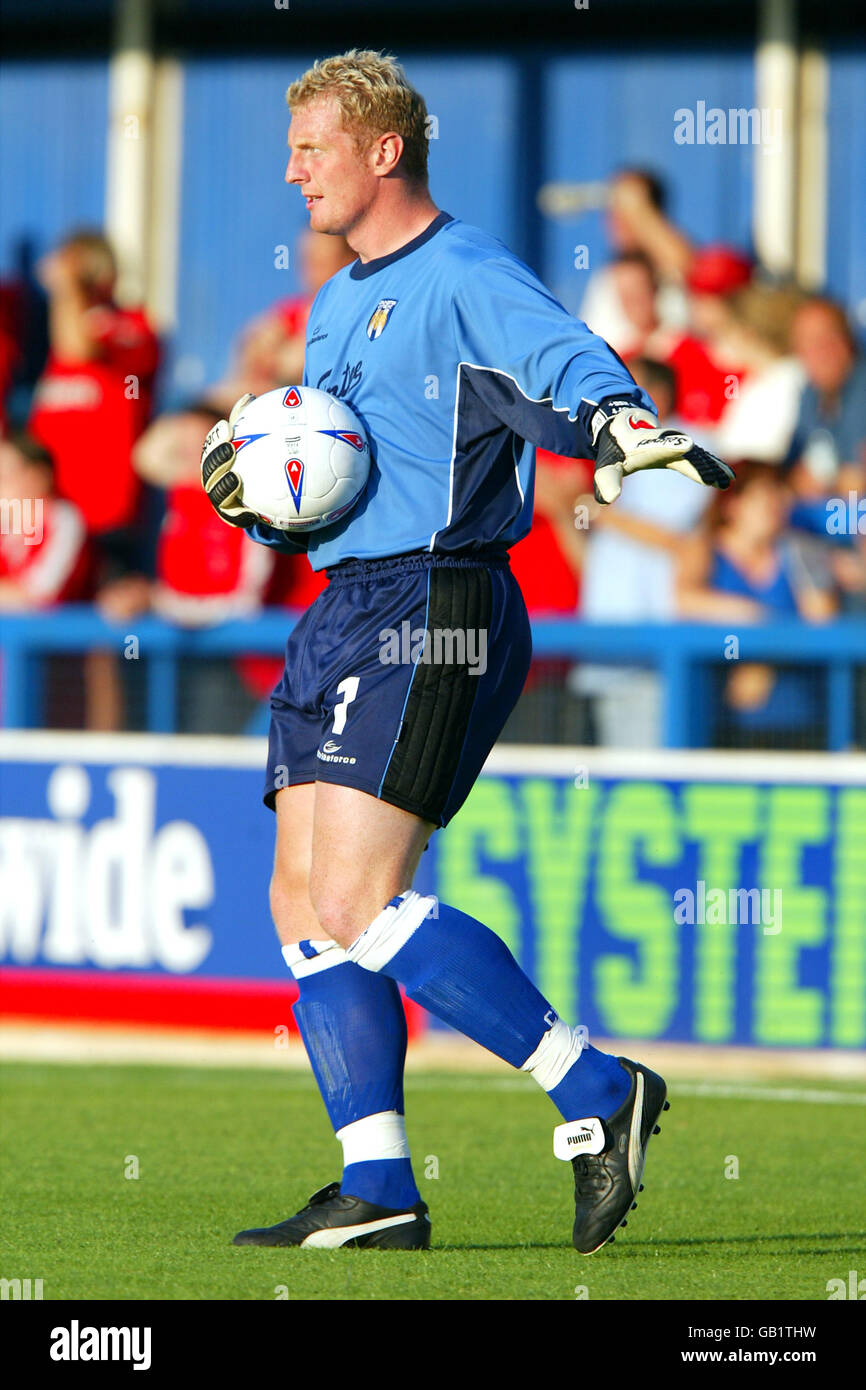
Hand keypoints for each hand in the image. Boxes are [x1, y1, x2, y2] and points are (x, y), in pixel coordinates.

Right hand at [200, 394, 260, 527]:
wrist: (266, 496)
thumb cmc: (258, 462)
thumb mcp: (254, 440)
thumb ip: (249, 421)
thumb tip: (248, 396)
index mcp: (217, 461)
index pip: (213, 447)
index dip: (217, 438)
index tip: (228, 428)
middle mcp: (215, 480)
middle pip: (209, 469)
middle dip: (216, 458)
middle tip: (230, 449)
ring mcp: (222, 499)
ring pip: (217, 493)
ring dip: (223, 485)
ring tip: (235, 477)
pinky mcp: (233, 517)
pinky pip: (236, 518)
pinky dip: (242, 515)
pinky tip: (253, 513)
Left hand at [591, 402, 734, 503]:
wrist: (623, 426)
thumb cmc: (615, 448)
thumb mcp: (607, 464)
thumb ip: (607, 480)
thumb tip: (606, 501)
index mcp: (647, 444)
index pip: (660, 446)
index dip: (672, 446)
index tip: (686, 445)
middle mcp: (666, 442)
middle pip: (687, 454)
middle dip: (702, 465)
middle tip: (718, 478)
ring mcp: (676, 445)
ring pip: (697, 456)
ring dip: (712, 467)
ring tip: (727, 481)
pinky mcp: (682, 451)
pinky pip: (700, 459)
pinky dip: (712, 467)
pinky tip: (725, 478)